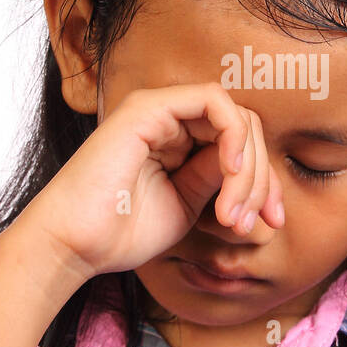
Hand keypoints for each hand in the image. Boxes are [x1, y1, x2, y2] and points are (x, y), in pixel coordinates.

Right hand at [8, 81, 284, 280]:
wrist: (75, 245)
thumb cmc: (122, 232)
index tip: (271, 224)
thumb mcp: (190, 208)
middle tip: (253, 224)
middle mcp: (172, 120)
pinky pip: (214, 102)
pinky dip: (234, 135)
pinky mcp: (149, 107)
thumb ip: (223, 184)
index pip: (243, 146)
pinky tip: (231, 171)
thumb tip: (266, 181)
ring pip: (237, 118)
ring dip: (249, 170)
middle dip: (263, 180)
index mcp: (180, 142)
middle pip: (247, 130)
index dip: (266, 183)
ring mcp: (160, 109)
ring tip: (232, 216)